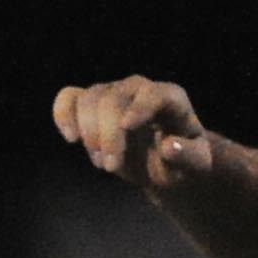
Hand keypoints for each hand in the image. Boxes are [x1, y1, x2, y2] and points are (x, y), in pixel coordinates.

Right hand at [52, 76, 214, 191]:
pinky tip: (71, 138)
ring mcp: (113, 93)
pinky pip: (69, 97)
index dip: (141, 107)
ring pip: (90, 98)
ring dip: (88, 132)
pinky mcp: (91, 104)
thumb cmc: (181, 161)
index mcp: (170, 99)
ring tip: (102, 163)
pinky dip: (62, 114)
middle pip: (114, 98)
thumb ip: (188, 157)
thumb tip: (169, 147)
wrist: (162, 162)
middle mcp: (139, 89)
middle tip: (110, 167)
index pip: (155, 93)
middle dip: (108, 134)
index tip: (128, 127)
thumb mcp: (195, 166)